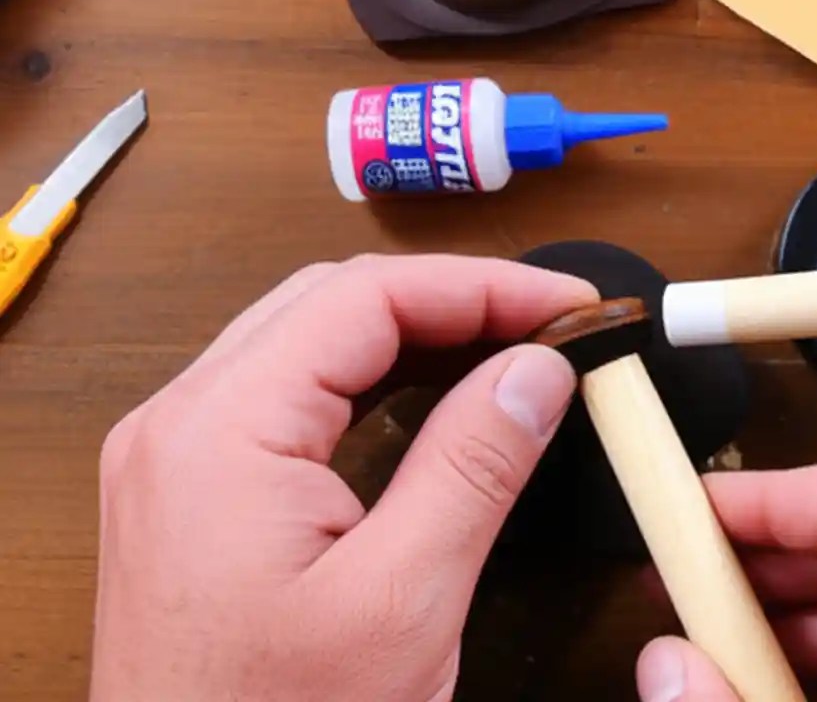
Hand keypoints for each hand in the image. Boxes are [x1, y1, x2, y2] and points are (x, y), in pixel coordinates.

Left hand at [91, 255, 597, 700]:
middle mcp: (181, 427)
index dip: (480, 287)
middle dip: (453, 302)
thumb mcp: (402, 601)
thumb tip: (534, 370)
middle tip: (548, 324)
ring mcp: (180, 458)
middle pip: (334, 305)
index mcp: (218, 433)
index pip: (363, 299)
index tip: (564, 304)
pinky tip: (433, 395)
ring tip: (508, 348)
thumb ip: (472, 467)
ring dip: (416, 335)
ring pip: (313, 342)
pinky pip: (292, 396)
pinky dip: (374, 381)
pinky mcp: (198, 493)